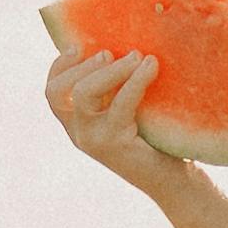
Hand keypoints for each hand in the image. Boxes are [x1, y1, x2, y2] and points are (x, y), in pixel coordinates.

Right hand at [44, 44, 178, 196]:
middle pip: (60, 91)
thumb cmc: (157, 141)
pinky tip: (151, 66)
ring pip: (84, 94)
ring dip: (111, 69)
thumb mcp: (129, 111)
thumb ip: (116, 89)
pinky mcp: (114, 144)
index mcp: (77, 125)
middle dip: (85, 65)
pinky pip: (120, 102)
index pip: (53, 94)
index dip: (59, 67)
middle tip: (112, 52)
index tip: (78, 46)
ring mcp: (93, 141)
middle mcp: (79, 134)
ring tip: (137, 56)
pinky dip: (136, 79)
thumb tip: (123, 46)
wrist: (174, 181)